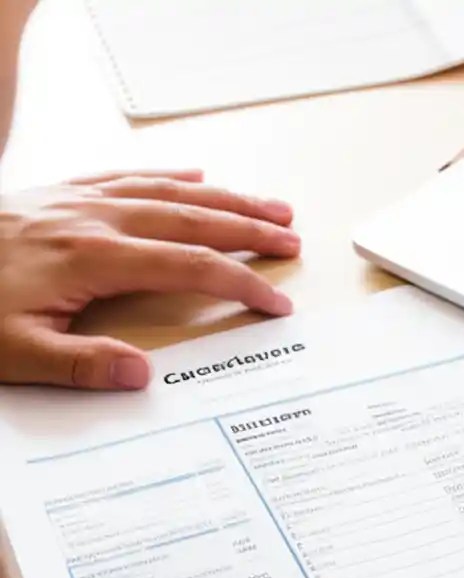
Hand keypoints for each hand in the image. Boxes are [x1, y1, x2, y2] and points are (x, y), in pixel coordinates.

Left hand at [0, 169, 298, 389]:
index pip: (188, 267)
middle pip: (193, 218)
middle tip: (294, 239)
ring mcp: (77, 200)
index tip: (275, 303)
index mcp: (92, 258)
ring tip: (269, 204)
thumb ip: (79, 366)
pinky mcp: (58, 192)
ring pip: (169, 191)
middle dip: (250, 228)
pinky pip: (125, 175)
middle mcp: (94, 220)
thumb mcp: (11, 352)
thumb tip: (141, 375)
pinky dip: (166, 175)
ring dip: (224, 197)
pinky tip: (193, 174)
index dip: (240, 284)